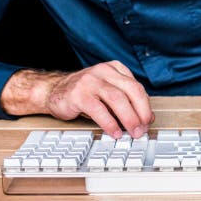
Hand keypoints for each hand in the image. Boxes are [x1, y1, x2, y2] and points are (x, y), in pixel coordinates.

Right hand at [1, 61, 153, 137]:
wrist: (53, 91)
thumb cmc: (83, 93)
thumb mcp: (106, 91)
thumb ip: (125, 100)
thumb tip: (146, 118)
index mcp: (113, 68)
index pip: (136, 86)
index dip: (145, 106)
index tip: (148, 121)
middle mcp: (103, 71)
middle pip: (131, 90)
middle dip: (141, 112)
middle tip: (143, 129)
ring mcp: (90, 81)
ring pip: (117, 99)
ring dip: (129, 118)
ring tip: (133, 132)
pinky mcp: (78, 94)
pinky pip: (99, 110)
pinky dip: (110, 123)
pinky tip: (114, 132)